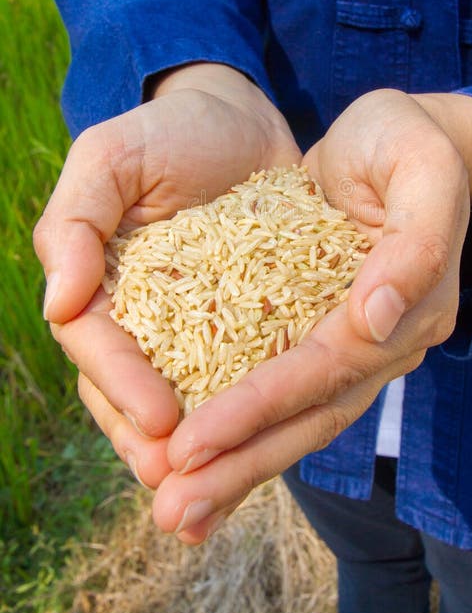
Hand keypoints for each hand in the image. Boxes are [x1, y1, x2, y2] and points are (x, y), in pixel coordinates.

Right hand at [33, 63, 300, 486]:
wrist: (244, 118)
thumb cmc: (171, 130)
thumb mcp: (112, 158)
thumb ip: (75, 223)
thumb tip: (58, 304)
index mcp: (102, 284)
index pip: (99, 347)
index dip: (123, 387)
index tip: (159, 423)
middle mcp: (144, 315)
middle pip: (134, 392)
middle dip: (153, 444)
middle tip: (182, 486)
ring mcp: (197, 324)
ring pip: (189, 398)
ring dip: (202, 449)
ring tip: (220, 494)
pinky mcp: (250, 321)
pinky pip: (245, 374)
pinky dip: (253, 414)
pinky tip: (272, 447)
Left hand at [150, 89, 471, 543]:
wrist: (401, 140)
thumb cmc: (407, 141)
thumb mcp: (421, 168)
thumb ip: (415, 243)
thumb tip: (375, 322)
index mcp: (410, 304)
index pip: (327, 368)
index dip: (260, 407)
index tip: (191, 444)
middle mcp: (387, 341)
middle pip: (311, 415)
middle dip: (241, 463)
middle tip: (173, 512)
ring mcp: (360, 345)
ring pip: (299, 418)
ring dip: (240, 466)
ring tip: (178, 513)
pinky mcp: (329, 335)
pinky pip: (288, 393)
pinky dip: (248, 432)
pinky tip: (203, 463)